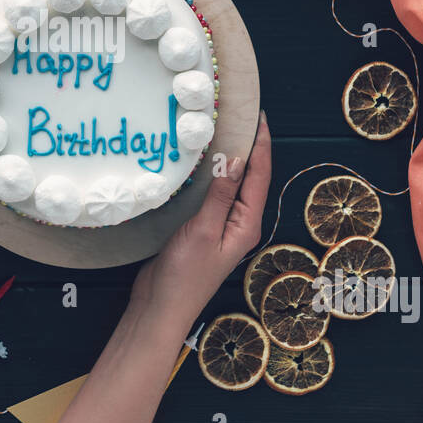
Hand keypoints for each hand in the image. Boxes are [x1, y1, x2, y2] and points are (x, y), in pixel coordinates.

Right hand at [131, 112, 271, 328]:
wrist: (161, 306)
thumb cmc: (185, 275)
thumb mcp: (205, 230)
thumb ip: (221, 195)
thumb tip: (237, 159)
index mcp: (248, 224)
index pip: (260, 176)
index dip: (261, 145)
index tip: (257, 117)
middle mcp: (240, 223)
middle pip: (250, 178)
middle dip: (249, 147)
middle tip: (241, 116)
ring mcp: (222, 226)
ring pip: (232, 185)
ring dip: (230, 159)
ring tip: (224, 131)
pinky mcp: (203, 229)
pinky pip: (214, 195)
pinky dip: (212, 175)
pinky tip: (201, 163)